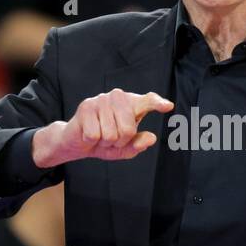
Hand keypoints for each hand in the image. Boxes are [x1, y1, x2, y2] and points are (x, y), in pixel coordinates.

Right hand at [32, 89, 174, 168]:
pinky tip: (88, 134)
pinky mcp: (86, 107)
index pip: (147, 101)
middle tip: (111, 139)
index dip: (157, 104)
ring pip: (111, 134)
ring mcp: (101, 100)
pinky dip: (91, 141)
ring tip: (99, 136)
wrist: (78, 142)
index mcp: (131, 104)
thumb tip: (151, 138)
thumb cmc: (105, 142)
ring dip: (104, 142)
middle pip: (128, 129)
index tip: (168, 106)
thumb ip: (138, 144)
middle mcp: (117, 97)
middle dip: (120, 141)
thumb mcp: (124, 148)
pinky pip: (94, 135)